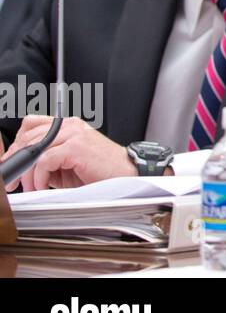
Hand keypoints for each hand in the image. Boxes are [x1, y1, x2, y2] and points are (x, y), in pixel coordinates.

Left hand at [0, 116, 134, 192]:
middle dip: (16, 162)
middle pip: (28, 138)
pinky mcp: (76, 147)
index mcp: (68, 125)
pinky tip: (43, 186)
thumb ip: (46, 159)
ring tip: (30, 187)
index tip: (11, 163)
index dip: (16, 145)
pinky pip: (44, 161)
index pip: (31, 125)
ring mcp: (74, 134)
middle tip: (13, 182)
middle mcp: (70, 125)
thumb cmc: (100, 170)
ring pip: (34, 150)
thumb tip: (23, 168)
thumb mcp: (66, 163)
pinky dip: (39, 178)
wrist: (126, 174)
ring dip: (27, 173)